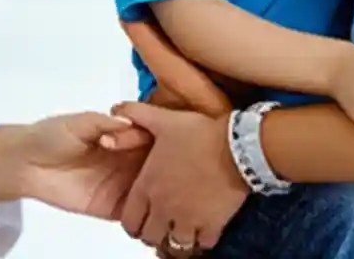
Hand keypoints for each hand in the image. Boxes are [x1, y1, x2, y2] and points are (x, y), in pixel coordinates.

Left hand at [0, 112, 152, 219]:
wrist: (24, 162)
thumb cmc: (50, 135)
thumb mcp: (79, 122)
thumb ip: (104, 123)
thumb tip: (130, 121)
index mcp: (121, 137)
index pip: (150, 138)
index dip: (153, 138)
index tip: (142, 137)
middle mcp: (126, 161)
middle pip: (156, 165)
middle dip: (161, 164)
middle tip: (152, 163)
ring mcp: (120, 185)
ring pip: (150, 190)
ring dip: (158, 189)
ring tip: (155, 184)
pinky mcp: (111, 206)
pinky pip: (134, 212)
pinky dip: (144, 211)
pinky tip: (146, 204)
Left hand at [109, 102, 247, 251]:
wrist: (237, 146)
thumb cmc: (199, 133)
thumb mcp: (163, 119)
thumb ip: (136, 114)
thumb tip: (116, 108)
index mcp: (148, 185)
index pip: (129, 220)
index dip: (132, 222)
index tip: (141, 217)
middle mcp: (164, 207)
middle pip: (149, 237)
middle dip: (152, 233)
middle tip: (160, 224)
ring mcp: (188, 218)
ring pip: (174, 244)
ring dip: (175, 238)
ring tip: (181, 228)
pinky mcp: (212, 224)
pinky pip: (202, 244)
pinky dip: (201, 240)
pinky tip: (203, 227)